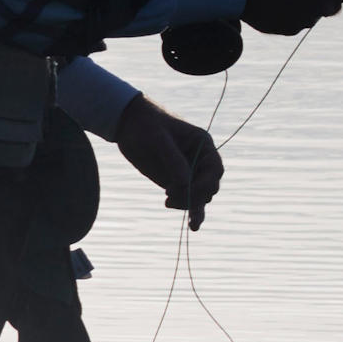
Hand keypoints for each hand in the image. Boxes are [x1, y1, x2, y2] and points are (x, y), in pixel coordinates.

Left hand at [114, 96, 226, 224]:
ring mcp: (188, 171)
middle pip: (209, 186)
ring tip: (167, 201)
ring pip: (199, 195)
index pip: (215, 169)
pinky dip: (186, 208)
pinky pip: (187, 198)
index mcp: (203, 144)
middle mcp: (200, 159)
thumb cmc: (146, 124)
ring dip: (187, 202)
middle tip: (171, 196)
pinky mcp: (175, 181)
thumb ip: (173, 159)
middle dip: (194, 194)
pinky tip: (185, 218)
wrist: (128, 123)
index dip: (206, 182)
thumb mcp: (158, 137)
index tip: (187, 189)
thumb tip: (186, 183)